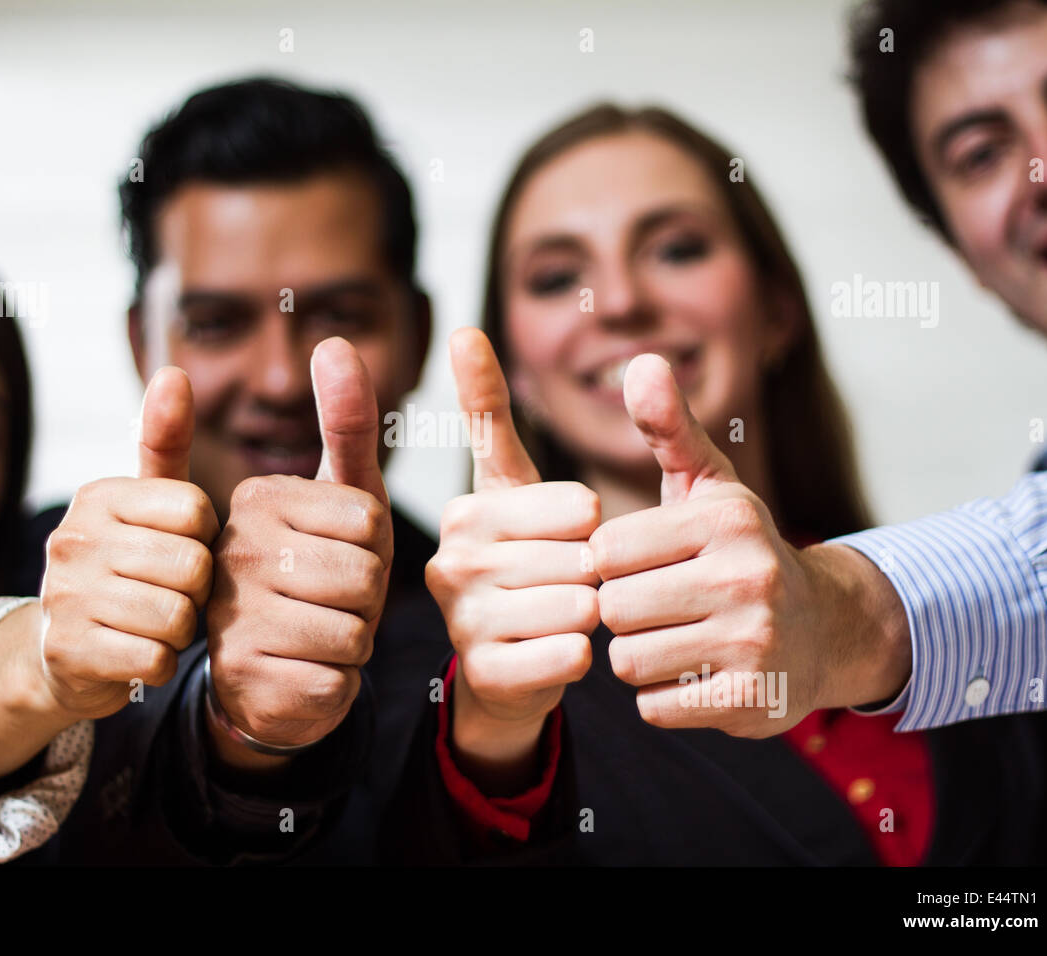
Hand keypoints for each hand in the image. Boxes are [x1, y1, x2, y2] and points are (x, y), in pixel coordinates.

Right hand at [36, 366, 218, 720]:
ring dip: (182, 630)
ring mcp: (64, 596)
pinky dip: (162, 663)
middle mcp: (72, 537)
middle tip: (174, 595)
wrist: (64, 653)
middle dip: (198, 590)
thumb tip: (173, 371)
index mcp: (99, 495)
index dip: (206, 540)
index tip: (184, 550)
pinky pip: (156, 659)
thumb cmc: (127, 568)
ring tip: (158, 623)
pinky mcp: (68, 653)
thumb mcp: (145, 505)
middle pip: (193, 565)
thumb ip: (165, 442)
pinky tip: (142, 654)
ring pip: (178, 616)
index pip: (197, 512)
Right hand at [206, 337, 391, 765]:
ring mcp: (229, 618)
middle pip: (365, 576)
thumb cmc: (313, 574)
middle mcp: (229, 553)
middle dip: (367, 598)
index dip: (373, 549)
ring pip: (355, 628)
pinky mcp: (243, 679)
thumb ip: (343, 424)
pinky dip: (336, 683)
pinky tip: (302, 674)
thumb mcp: (340, 498)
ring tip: (317, 635)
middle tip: (328, 603)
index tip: (335, 556)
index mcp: (254, 501)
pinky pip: (337, 678)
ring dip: (353, 641)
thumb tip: (336, 342)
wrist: (265, 671)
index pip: (368, 521)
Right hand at [425, 328, 597, 788]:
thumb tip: (462, 329)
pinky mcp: (485, 673)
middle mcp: (452, 561)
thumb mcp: (504, 483)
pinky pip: (571, 655)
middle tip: (563, 585)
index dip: (594, 526)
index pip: (580, 508)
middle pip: (582, 558)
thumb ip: (486, 411)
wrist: (505, 666)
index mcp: (465, 510)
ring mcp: (463, 621)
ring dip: (590, 615)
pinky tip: (558, 653)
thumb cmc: (519, 561)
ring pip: (580, 606)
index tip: (569, 536)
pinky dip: (582, 655)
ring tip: (559, 618)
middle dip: (592, 573)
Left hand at [590, 354, 906, 736]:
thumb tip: (641, 361)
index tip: (637, 566)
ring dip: (638, 657)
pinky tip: (691, 674)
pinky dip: (661, 697)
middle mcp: (745, 576)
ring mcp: (753, 641)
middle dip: (622, 614)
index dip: (610, 565)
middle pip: (614, 608)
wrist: (826, 629)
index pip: (606, 551)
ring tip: (672, 639)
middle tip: (654, 609)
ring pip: (628, 660)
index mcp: (724, 519)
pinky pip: (656, 706)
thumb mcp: (711, 485)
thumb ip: (669, 428)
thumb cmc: (740, 550)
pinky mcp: (753, 700)